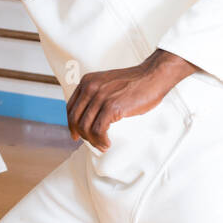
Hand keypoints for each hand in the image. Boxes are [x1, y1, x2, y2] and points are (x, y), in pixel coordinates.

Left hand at [66, 49, 197, 151]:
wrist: (153, 76)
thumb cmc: (135, 82)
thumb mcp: (107, 84)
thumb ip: (96, 95)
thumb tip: (90, 117)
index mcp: (87, 82)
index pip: (70, 108)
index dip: (71, 124)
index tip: (76, 134)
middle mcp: (90, 88)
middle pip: (75, 119)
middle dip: (81, 135)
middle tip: (91, 143)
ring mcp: (100, 97)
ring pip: (86, 127)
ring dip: (93, 140)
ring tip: (102, 145)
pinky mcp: (111, 107)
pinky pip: (99, 130)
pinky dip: (101, 140)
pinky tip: (107, 143)